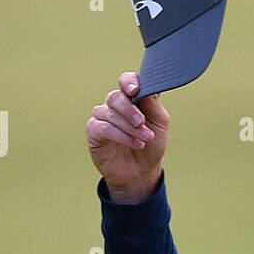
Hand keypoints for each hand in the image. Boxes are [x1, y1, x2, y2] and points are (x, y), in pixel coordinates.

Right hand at [86, 71, 169, 202]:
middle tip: (143, 124)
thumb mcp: (160, 123)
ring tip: (144, 140)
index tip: (135, 91)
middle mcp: (115, 105)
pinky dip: (120, 136)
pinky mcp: (94, 132)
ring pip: (110, 113)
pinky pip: (103, 128)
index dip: (129, 82)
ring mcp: (102, 117)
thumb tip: (148, 87)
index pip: (126, 81)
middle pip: (115, 97)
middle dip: (130, 111)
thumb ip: (153, 104)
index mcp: (132, 98)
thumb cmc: (151, 145)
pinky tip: (135, 143)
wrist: (142, 171)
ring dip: (129, 127)